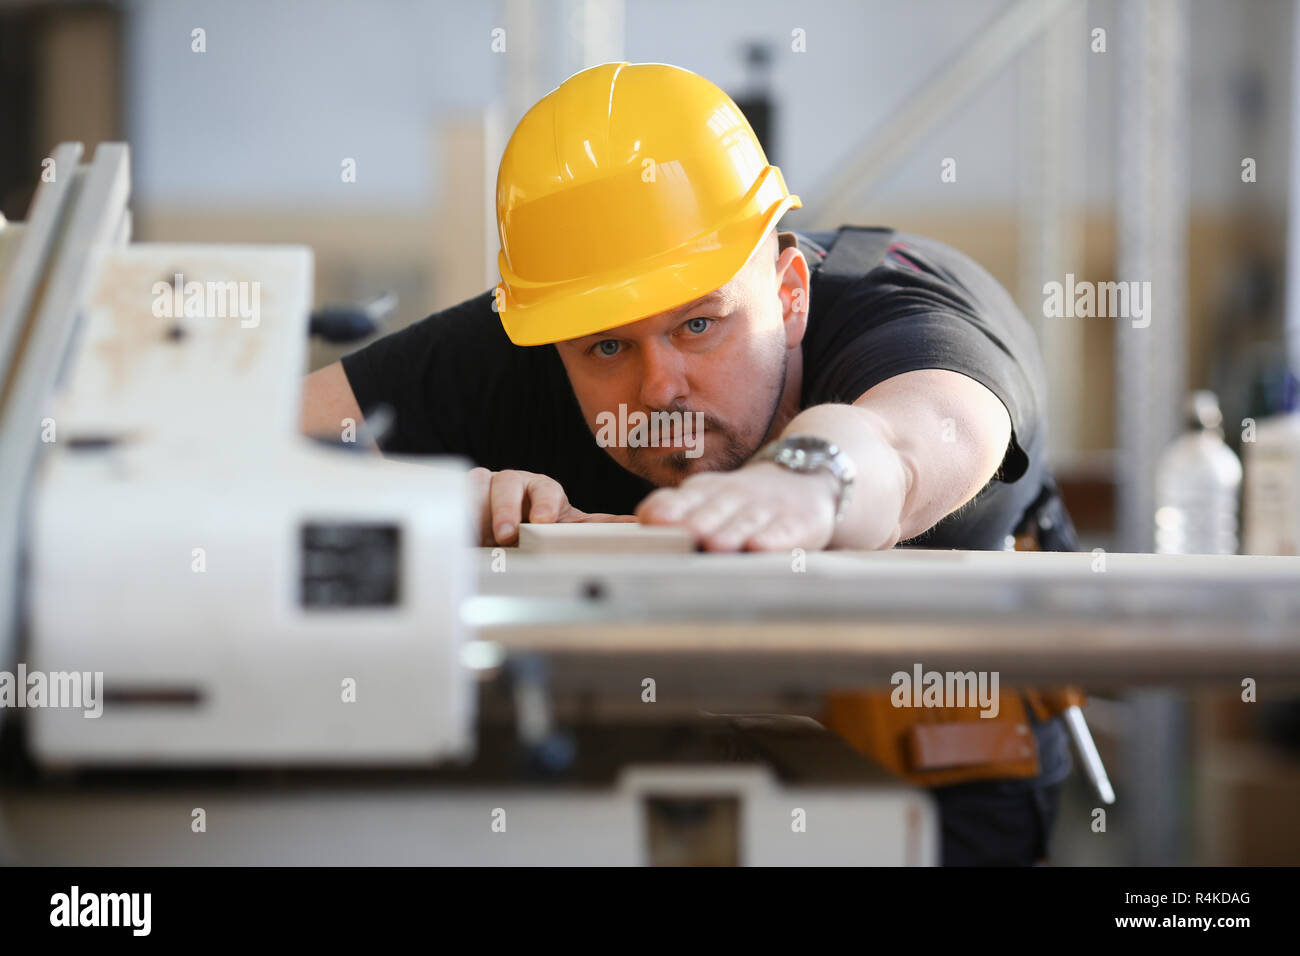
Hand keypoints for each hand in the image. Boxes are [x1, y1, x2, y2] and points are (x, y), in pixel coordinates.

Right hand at [469, 467, 634, 545]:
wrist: (497, 534)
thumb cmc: (537, 531)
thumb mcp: (567, 532)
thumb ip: (598, 529)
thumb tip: (640, 526)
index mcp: (545, 493)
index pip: (548, 493)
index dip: (546, 504)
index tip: (544, 520)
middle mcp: (516, 485)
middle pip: (510, 484)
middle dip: (509, 508)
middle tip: (507, 534)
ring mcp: (487, 487)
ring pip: (481, 487)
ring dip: (481, 511)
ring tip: (483, 536)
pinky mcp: (461, 492)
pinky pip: (456, 495)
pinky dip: (458, 512)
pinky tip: (459, 529)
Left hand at [635, 462, 837, 551]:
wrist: (804, 476)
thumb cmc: (741, 500)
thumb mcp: (706, 495)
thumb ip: (672, 507)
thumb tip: (640, 517)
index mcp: (706, 490)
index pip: (685, 498)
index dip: (669, 509)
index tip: (653, 521)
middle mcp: (734, 497)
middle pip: (712, 511)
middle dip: (697, 523)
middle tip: (682, 535)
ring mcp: (766, 509)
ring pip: (745, 522)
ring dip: (730, 532)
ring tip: (716, 545)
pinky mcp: (796, 523)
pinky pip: (782, 532)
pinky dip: (771, 540)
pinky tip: (759, 546)